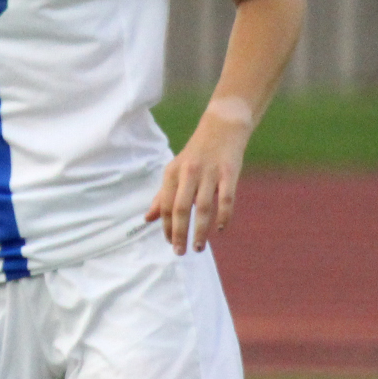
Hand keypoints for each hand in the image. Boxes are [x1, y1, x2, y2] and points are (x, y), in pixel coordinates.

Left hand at [145, 98, 254, 253]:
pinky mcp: (229, 172)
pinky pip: (226, 198)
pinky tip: (220, 229)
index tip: (170, 243)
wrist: (222, 126)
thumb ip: (163, 195)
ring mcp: (209, 172)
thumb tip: (148, 218)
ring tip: (198, 247)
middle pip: (181, 208)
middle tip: (180, 252)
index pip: (166, 205)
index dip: (167, 227)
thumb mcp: (175, 171)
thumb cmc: (196, 153)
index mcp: (172, 172)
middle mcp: (189, 172)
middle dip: (179, 233)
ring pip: (203, 207)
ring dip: (200, 230)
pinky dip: (223, 215)